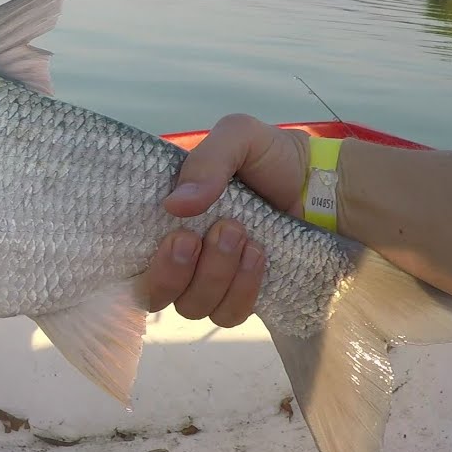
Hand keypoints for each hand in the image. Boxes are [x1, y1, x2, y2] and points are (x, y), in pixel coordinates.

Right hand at [146, 114, 309, 327]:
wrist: (324, 185)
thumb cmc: (272, 159)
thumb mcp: (239, 136)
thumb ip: (206, 161)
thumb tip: (175, 204)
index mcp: (164, 220)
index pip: (128, 260)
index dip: (143, 262)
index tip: (178, 236)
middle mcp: (180, 259)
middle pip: (153, 296)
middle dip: (175, 272)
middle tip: (210, 233)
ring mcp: (209, 282)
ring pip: (193, 307)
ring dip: (216, 274)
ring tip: (244, 234)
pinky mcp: (240, 299)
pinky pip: (229, 314)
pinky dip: (241, 289)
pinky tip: (258, 255)